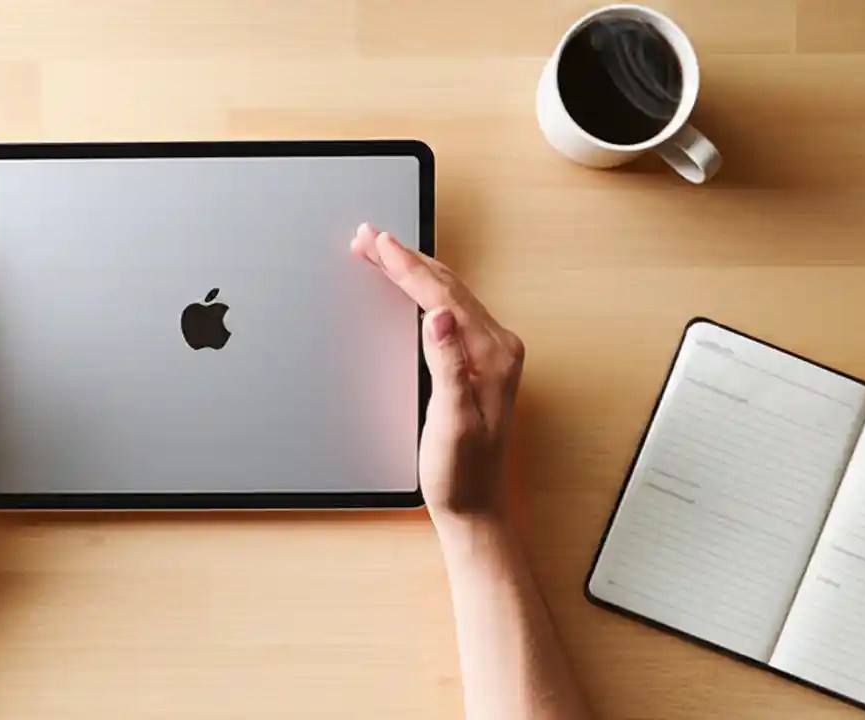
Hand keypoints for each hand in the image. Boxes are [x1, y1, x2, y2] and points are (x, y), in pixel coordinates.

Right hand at [350, 224, 523, 523]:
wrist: (476, 506)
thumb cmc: (462, 472)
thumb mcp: (452, 420)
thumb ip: (448, 365)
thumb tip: (440, 315)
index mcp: (492, 355)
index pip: (442, 295)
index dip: (405, 266)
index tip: (377, 242)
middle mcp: (498, 347)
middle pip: (446, 286)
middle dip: (404, 258)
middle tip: (367, 238)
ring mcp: (490, 353)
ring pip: (448, 294)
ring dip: (413, 270)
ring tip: (379, 251)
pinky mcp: (478, 362)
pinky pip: (450, 310)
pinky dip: (423, 290)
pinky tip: (408, 285)